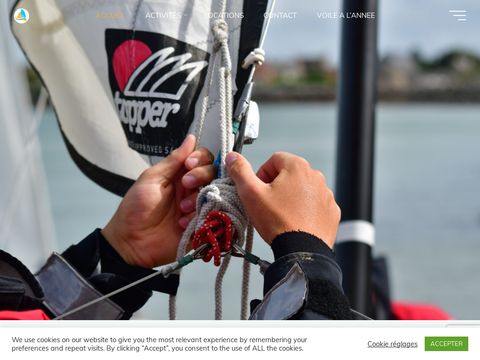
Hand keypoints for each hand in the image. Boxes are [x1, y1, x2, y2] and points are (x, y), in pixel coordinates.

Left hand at [102, 135, 214, 267]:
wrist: (131, 243)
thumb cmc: (136, 209)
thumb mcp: (151, 179)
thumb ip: (173, 160)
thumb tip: (191, 138)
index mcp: (180, 174)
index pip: (203, 158)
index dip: (200, 159)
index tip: (189, 165)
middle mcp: (193, 188)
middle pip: (213, 173)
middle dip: (201, 176)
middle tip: (185, 185)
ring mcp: (198, 207)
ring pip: (215, 193)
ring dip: (198, 199)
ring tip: (180, 210)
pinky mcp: (202, 225)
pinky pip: (212, 215)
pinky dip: (198, 217)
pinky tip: (182, 223)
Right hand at [225, 152, 339, 247]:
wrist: (302, 250)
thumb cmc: (278, 222)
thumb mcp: (251, 193)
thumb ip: (240, 171)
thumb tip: (233, 157)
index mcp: (297, 167)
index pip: (274, 160)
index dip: (261, 174)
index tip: (258, 190)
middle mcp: (315, 177)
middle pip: (289, 174)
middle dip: (276, 186)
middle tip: (267, 204)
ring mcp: (326, 194)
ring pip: (302, 190)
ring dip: (291, 198)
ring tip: (281, 216)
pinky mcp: (331, 211)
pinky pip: (315, 205)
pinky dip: (305, 211)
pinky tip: (295, 222)